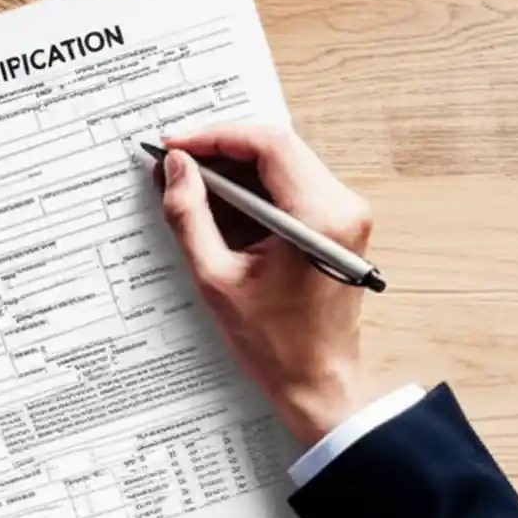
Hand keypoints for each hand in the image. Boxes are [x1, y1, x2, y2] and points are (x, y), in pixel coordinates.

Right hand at [157, 126, 378, 445]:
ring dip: (232, 166)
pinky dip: (249, 185)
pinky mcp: (335, 224)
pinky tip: (215, 201)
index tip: (174, 146)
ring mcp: (344, 213)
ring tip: (187, 181)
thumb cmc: (273, 342)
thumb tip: (175, 168)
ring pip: (280, 161)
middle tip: (173, 162)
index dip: (214, 136)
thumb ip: (189, 215)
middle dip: (219, 147)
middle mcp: (341, 206)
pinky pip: (288, 184)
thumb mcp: (215, 277)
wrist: (319, 381)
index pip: (267, 144)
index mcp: (318, 217)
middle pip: (275, 146)